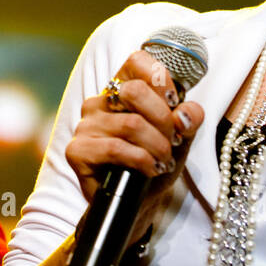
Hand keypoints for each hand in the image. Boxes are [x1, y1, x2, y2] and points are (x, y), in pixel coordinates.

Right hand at [65, 49, 204, 221]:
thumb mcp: (179, 140)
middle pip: (136, 91)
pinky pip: (117, 148)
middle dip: (164, 119)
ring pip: (131, 124)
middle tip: (173, 141)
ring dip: (157, 146)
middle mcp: (99, 102)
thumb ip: (187, 121)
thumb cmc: (152, 165)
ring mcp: (86, 125)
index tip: (174, 103)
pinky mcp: (78, 150)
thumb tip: (188, 113)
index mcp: (121, 91)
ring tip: (163, 161)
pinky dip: (142, 160)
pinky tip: (149, 170)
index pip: (136, 61)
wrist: (134, 204)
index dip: (161, 78)